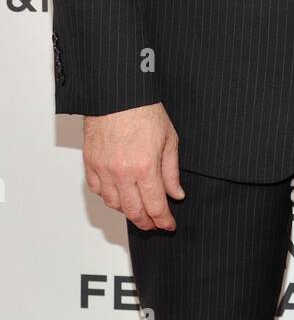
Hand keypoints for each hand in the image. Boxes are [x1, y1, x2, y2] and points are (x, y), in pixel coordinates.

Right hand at [83, 102, 182, 230]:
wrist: (118, 94)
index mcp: (145, 167)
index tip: (168, 225)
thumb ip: (171, 171)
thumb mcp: (169, 140)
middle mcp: (122, 173)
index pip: (155, 206)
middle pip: (133, 211)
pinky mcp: (90, 163)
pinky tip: (119, 195)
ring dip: (127, 211)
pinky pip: (97, 191)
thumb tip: (176, 193)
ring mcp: (103, 170)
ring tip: (139, 210)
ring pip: (114, 204)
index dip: (163, 220)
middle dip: (146, 222)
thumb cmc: (144, 111)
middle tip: (154, 224)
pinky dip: (109, 197)